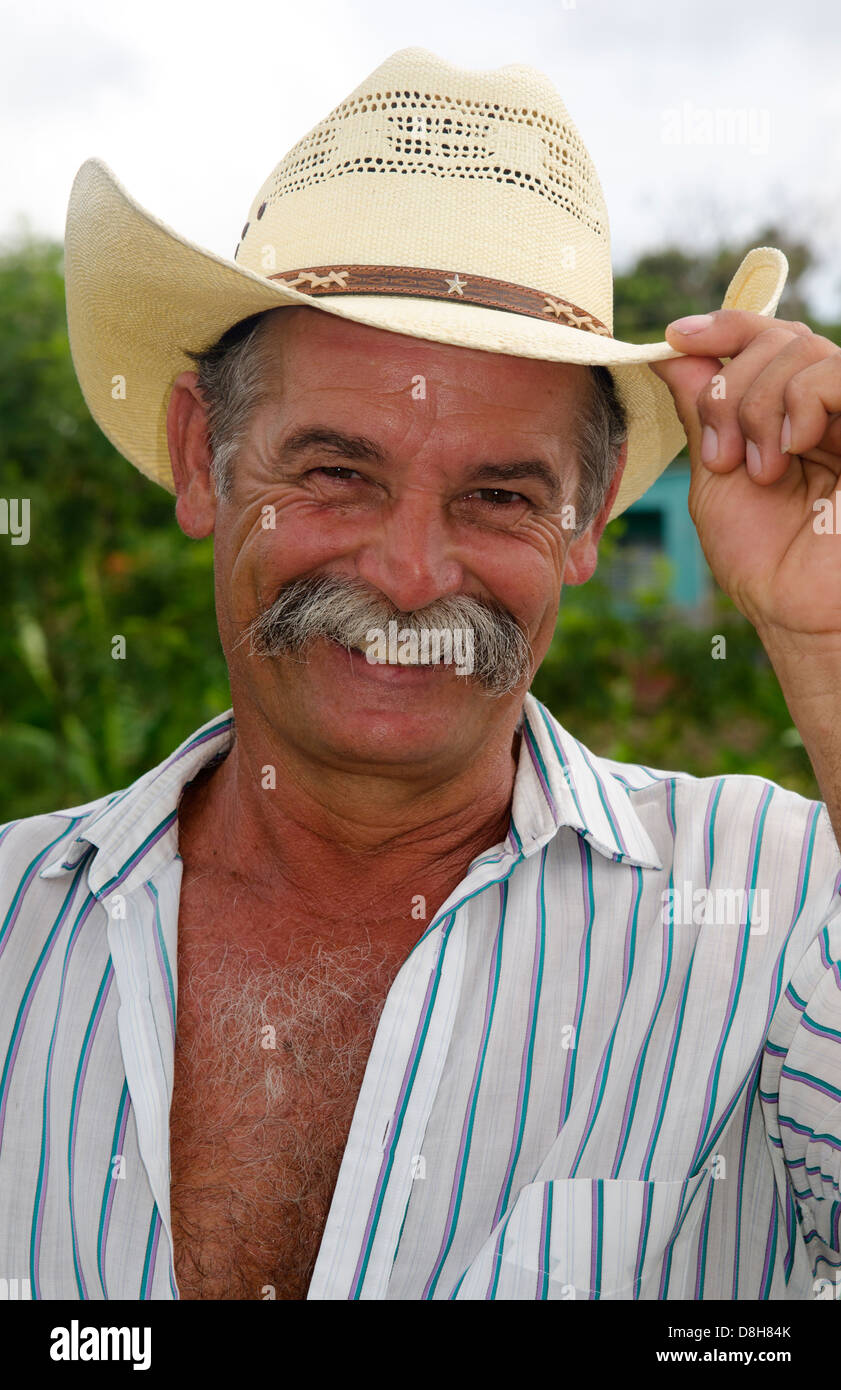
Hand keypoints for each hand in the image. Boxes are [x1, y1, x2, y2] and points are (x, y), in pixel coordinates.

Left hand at [648, 311, 840, 638]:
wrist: (802, 613)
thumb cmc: (764, 560)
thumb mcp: (715, 478)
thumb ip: (702, 412)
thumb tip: (674, 350)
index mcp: (787, 414)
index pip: (762, 337)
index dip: (722, 326)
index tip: (677, 337)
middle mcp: (826, 407)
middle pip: (777, 337)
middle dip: (731, 389)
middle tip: (724, 455)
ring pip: (803, 349)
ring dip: (759, 405)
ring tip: (760, 469)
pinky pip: (837, 374)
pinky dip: (802, 400)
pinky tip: (794, 448)